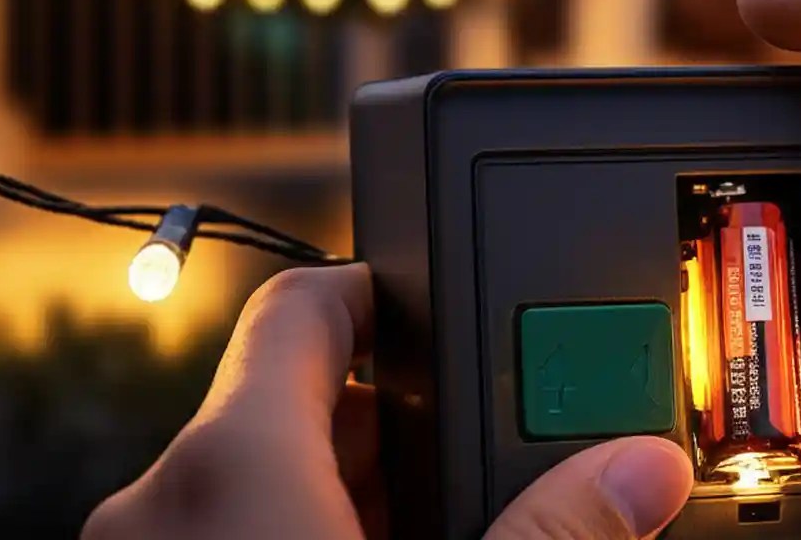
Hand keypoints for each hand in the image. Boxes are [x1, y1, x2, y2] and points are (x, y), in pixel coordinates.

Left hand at [80, 264, 692, 538]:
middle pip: (291, 400)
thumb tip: (639, 466)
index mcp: (228, 467)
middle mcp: (161, 503)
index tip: (438, 294)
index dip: (380, 284)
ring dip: (347, 488)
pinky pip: (230, 530)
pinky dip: (298, 529)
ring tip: (444, 522)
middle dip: (391, 415)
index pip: (303, 307)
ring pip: (257, 477)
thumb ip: (554, 526)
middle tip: (479, 445)